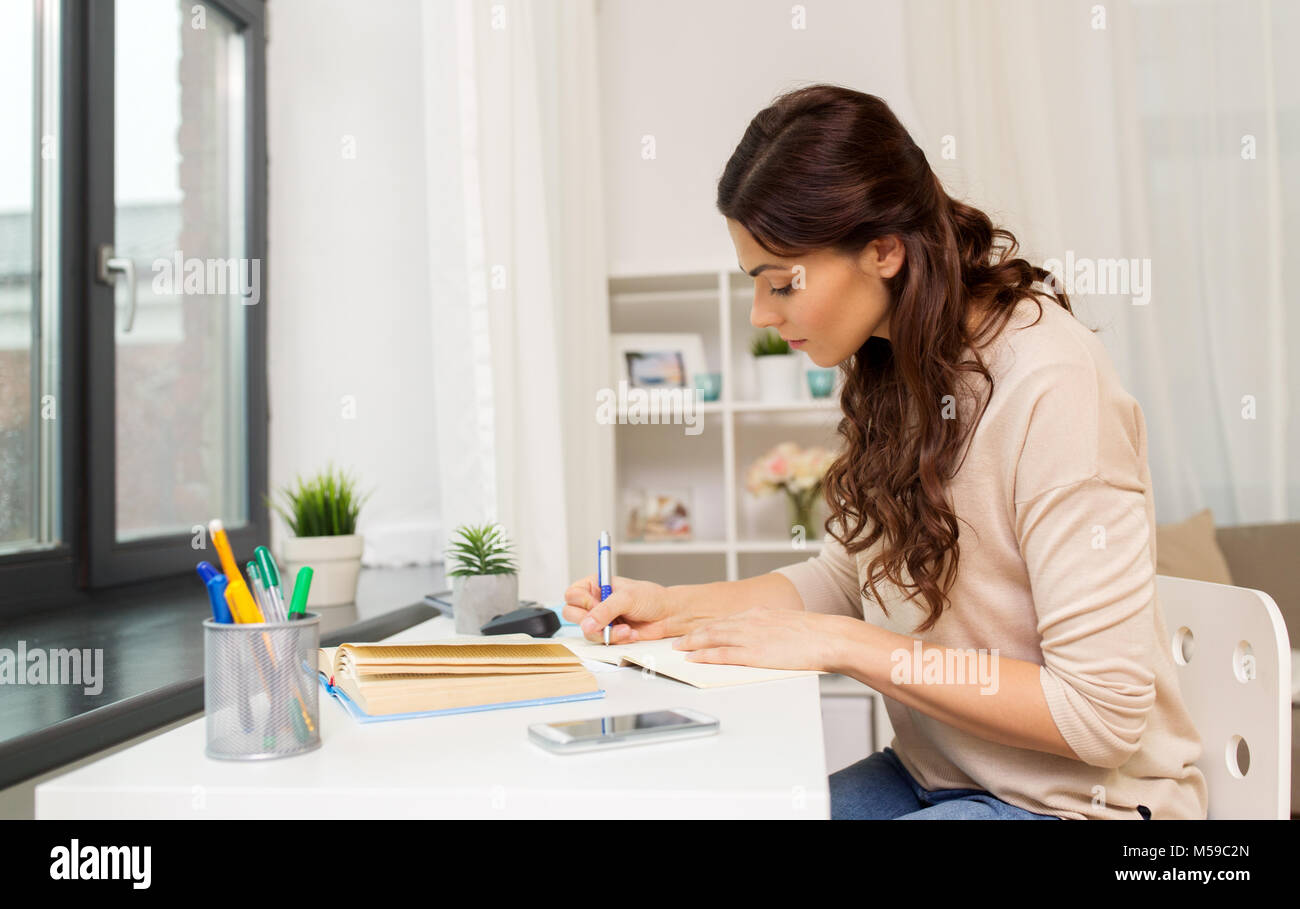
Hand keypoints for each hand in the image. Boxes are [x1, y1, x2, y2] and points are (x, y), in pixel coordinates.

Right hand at [562, 574, 673, 643]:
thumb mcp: (627, 598)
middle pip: (572, 614)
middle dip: (591, 621)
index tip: (596, 605)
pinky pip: (601, 641)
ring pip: (587, 631)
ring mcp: (600, 619)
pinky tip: (630, 633)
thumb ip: (605, 610)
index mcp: (596, 585)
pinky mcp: (608, 633)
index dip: (581, 602)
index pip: (572, 594)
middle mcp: (595, 602)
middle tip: (607, 620)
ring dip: (608, 632)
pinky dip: (616, 639)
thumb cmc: (651, 598)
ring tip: (626, 628)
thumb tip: (586, 624)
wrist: (668, 615)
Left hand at [672, 608, 845, 671]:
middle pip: (713, 627)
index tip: (694, 632)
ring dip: (692, 643)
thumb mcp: (786, 624)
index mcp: (758, 614)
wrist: (828, 637)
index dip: (706, 627)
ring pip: (713, 638)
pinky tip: (694, 659)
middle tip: (676, 641)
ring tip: (679, 649)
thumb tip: (762, 639)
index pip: (724, 620)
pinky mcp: (755, 653)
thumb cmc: (813, 635)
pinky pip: (723, 654)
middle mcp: (750, 621)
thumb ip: (769, 629)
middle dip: (692, 634)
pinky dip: (705, 656)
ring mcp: (751, 637)